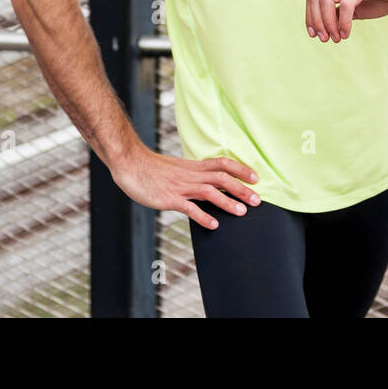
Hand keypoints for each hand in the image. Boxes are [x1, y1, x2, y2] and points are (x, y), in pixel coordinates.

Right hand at [110, 146, 260, 229]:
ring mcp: (180, 186)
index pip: (222, 164)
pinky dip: (202, 216)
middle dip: (241, 189)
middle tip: (257, 200)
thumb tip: (206, 184)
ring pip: (209, 192)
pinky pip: (189, 207)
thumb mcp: (176, 168)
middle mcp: (190, 175)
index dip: (240, 169)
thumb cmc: (150, 168)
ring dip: (227, 202)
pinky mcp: (169, 199)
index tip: (255, 177)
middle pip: (221, 178)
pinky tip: (213, 225)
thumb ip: (191, 176)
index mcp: (192, 166)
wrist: (129, 163)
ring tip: (242, 212)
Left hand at [305, 0, 387, 42]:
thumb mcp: (359, 6)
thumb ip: (341, 11)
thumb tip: (325, 25)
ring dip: (328, 23)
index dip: (310, 16)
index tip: (314, 34)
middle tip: (325, 39)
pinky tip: (346, 33)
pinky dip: (343, 22)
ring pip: (327, 0)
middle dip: (316, 21)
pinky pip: (346, 5)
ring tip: (336, 38)